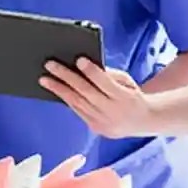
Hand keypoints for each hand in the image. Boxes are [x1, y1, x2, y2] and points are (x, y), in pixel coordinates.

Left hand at [39, 58, 155, 137]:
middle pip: (86, 93)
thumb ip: (109, 75)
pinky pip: (78, 112)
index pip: (105, 83)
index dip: (92, 71)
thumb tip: (84, 66)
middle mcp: (113, 112)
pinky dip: (66, 100)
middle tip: (50, 65)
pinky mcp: (96, 129)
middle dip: (66, 78)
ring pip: (78, 104)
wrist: (142, 121)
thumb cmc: (131, 94)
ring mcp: (104, 123)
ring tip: (44, 79)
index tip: (78, 59)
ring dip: (59, 90)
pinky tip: (56, 90)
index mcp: (125, 98)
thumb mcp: (127, 82)